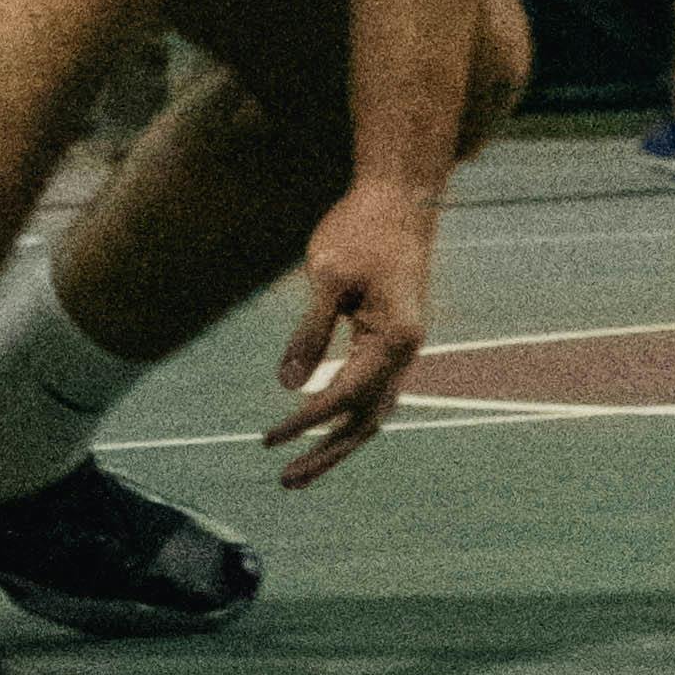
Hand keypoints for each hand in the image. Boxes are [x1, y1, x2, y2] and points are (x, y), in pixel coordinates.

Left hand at [266, 182, 434, 485]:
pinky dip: (348, 415)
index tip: (269, 439)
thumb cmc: (363, 227)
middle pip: (365, 421)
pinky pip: (373, 391)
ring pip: (373, 412)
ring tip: (300, 470)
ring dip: (337, 443)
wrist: (401, 194)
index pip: (344, 397)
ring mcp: (404, 347)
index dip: (304, 422)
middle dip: (325, 454)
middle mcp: (406, 350)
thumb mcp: (328, 274)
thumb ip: (311, 331)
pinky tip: (322, 424)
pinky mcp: (395, 337)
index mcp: (395, 337)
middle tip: (285, 481)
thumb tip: (288, 387)